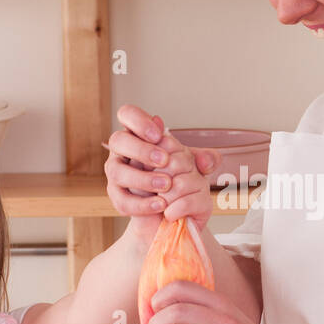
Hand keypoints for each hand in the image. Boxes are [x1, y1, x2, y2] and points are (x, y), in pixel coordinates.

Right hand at [105, 105, 221, 247]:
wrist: (170, 208)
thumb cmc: (178, 177)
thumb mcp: (193, 165)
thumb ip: (204, 160)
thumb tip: (208, 160)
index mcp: (138, 135)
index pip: (127, 115)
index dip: (138, 120)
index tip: (158, 134)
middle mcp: (122, 151)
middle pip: (118, 140)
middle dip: (141, 149)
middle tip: (164, 160)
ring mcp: (116, 174)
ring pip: (116, 171)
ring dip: (142, 178)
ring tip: (167, 184)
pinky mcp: (117, 198)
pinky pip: (123, 200)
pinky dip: (142, 203)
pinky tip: (161, 204)